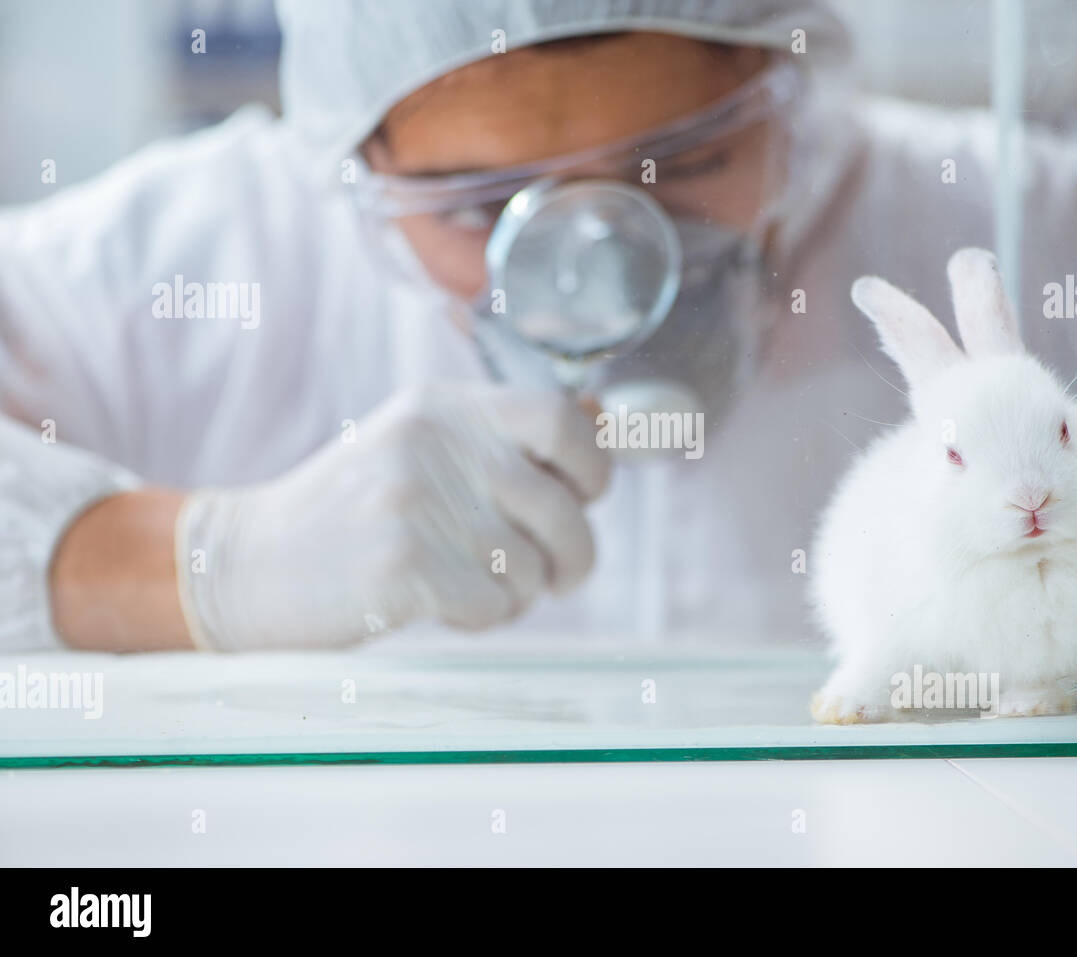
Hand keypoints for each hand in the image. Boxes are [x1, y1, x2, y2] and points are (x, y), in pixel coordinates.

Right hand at [175, 384, 609, 649]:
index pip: (561, 417)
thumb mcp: (420, 447)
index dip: (593, 466)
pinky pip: (495, 605)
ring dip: (523, 593)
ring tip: (479, 588)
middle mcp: (433, 444)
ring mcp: (415, 503)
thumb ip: (501, 440)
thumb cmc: (354, 514)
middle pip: (562, 506)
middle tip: (560, 577)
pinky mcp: (401, 565)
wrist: (249, 565)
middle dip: (576, 555)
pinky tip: (444, 608)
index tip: (584, 497)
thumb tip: (610, 429)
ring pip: (532, 566)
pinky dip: (484, 619)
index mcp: (444, 407)